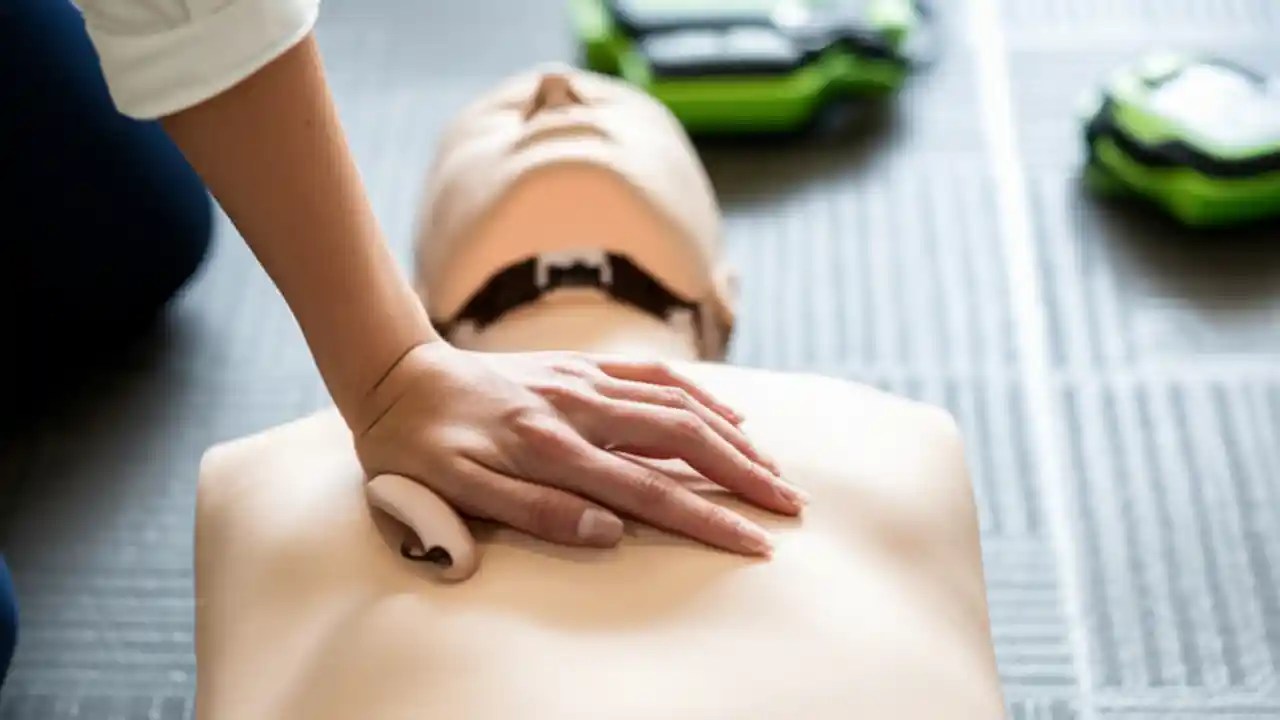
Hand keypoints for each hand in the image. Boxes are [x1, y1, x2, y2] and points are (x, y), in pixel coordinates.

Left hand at [353, 343, 806, 557]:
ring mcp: (585, 382)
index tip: (754, 542)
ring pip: (679, 405)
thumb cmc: (419, 448)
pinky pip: (655, 375)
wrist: (397, 376)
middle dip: (743, 475)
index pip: (649, 490)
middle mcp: (580, 410)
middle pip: (683, 440)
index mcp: (551, 449)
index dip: (707, 518)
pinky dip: (700, 395)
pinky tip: (729, 415)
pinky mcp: (582, 366)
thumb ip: (532, 510)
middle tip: (790, 506)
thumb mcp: (452, 492)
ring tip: (774, 469)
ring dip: (733, 438)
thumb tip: (608, 530)